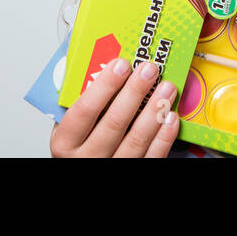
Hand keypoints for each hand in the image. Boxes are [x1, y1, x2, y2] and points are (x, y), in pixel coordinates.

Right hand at [49, 58, 179, 157]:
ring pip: (136, 140)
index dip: (103, 86)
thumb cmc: (79, 146)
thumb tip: (98, 62)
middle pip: (113, 123)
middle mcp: (87, 158)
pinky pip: (152, 157)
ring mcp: (111, 167)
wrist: (88, 170)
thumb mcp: (69, 127)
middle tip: (149, 70)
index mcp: (66, 142)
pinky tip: (170, 117)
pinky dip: (164, 137)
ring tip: (166, 88)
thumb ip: (79, 101)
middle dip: (134, 92)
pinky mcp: (134, 173)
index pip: (84, 111)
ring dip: (154, 111)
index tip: (120, 64)